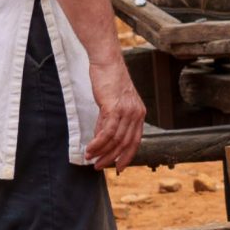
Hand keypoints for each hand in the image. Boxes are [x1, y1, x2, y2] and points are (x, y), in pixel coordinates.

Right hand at [83, 51, 145, 169]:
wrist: (106, 62)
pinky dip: (98, 143)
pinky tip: (90, 148)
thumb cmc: (109, 80)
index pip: (135, 141)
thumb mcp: (112, 103)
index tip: (119, 167)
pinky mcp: (114, 108)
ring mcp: (126, 111)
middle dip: (111, 158)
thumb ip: (108, 120)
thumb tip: (100, 137)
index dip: (127, 156)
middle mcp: (136, 114)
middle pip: (125, 144)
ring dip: (101, 152)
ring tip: (90, 158)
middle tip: (99, 166)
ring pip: (115, 140)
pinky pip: (107, 132)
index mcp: (139, 114)